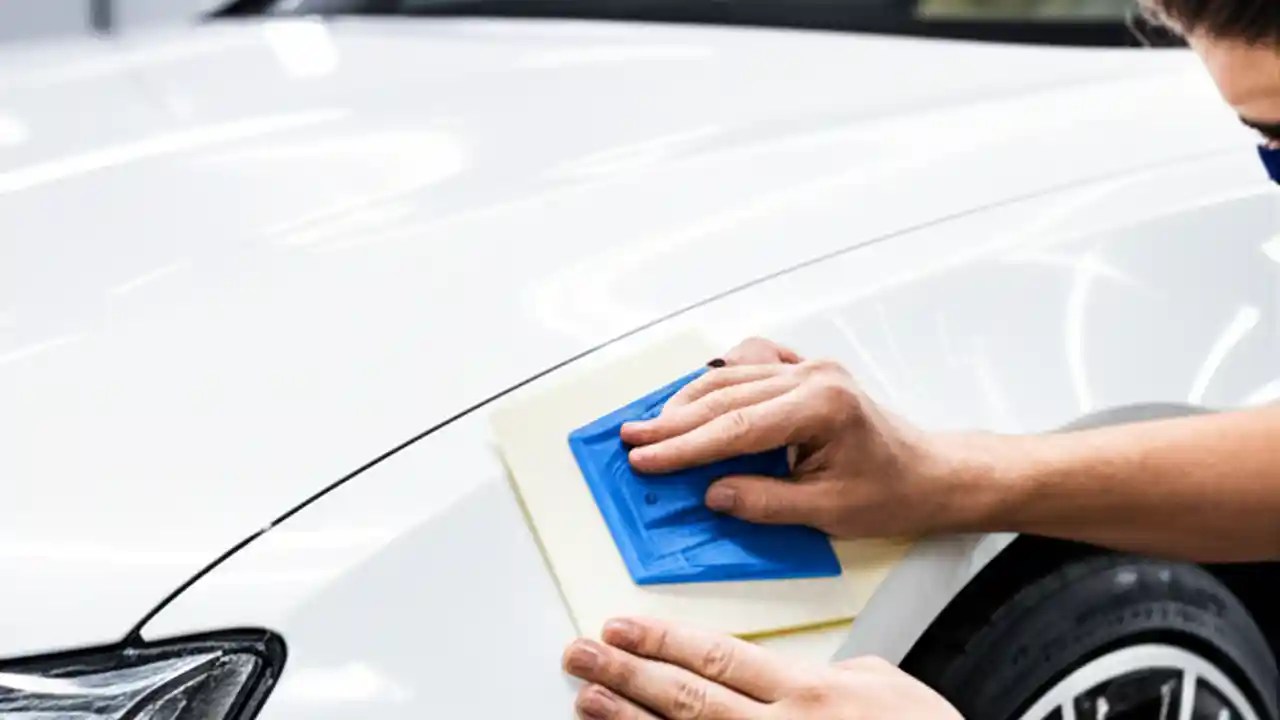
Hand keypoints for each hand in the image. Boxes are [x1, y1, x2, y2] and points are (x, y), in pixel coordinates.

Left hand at [562, 617, 961, 718]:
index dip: (663, 639)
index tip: (622, 625)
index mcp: (809, 692)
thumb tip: (786, 670)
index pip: (719, 655)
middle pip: (687, 696)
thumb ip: (828, 669)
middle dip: (627, 674)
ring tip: (587, 700)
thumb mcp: (883, 683)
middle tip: (582, 654)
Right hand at [621, 338, 989, 537]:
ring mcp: (810, 368)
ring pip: (733, 376)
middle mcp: (813, 376)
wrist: (931, 474)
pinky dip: (722, 375)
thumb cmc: (891, 492)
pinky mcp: (808, 371)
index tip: (645, 459)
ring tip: (653, 424)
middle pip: (725, 396)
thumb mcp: (827, 512)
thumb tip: (712, 493)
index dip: (683, 446)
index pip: (734, 427)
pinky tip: (701, 390)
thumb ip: (764, 502)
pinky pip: (754, 361)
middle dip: (673, 421)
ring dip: (689, 399)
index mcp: (820, 406)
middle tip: (632, 440)